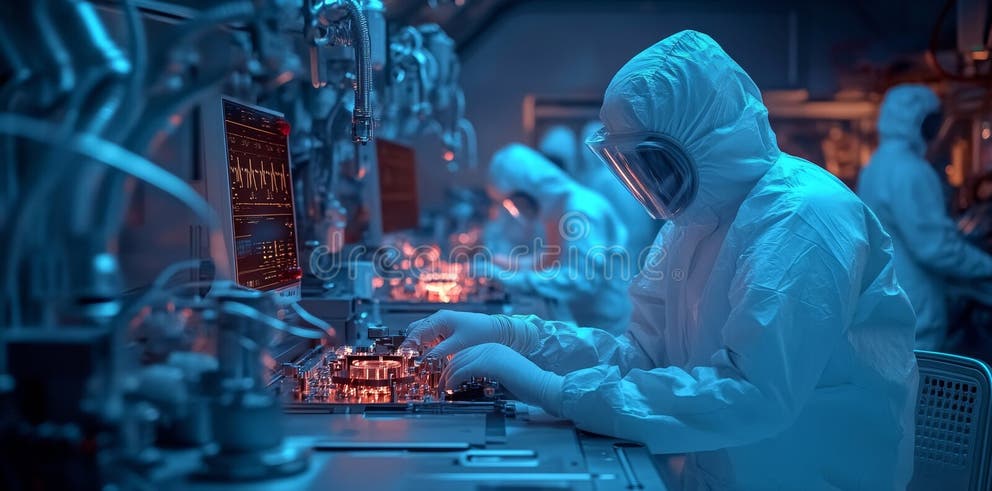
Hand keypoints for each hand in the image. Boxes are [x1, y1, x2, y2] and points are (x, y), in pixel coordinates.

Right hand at [401, 310, 499, 357]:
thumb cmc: (480, 333)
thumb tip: (423, 360)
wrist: (497, 331)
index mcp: (440, 319)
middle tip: (407, 359)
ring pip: (422, 335)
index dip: (408, 344)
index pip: (417, 331)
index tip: (402, 355)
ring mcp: (442, 324)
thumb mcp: (459, 345)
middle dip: (411, 344)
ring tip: (415, 360)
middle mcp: (438, 319)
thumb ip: (439, 352)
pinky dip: (427, 347)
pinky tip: (428, 357)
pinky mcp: (446, 331)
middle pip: (416, 331)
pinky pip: (431, 338)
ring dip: (418, 346)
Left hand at [441, 343, 562, 412]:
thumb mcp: (502, 376)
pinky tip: (450, 389)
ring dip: (448, 378)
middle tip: (441, 386)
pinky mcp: (489, 363)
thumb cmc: (527, 385)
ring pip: (458, 363)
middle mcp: (491, 346)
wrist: (542, 386)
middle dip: (447, 372)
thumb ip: (486, 376)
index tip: (447, 378)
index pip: (466, 353)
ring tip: (443, 390)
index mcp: (494, 347)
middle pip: (459, 356)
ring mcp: (490, 353)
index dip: (453, 366)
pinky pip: (463, 370)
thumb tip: (468, 384)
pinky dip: (453, 380)